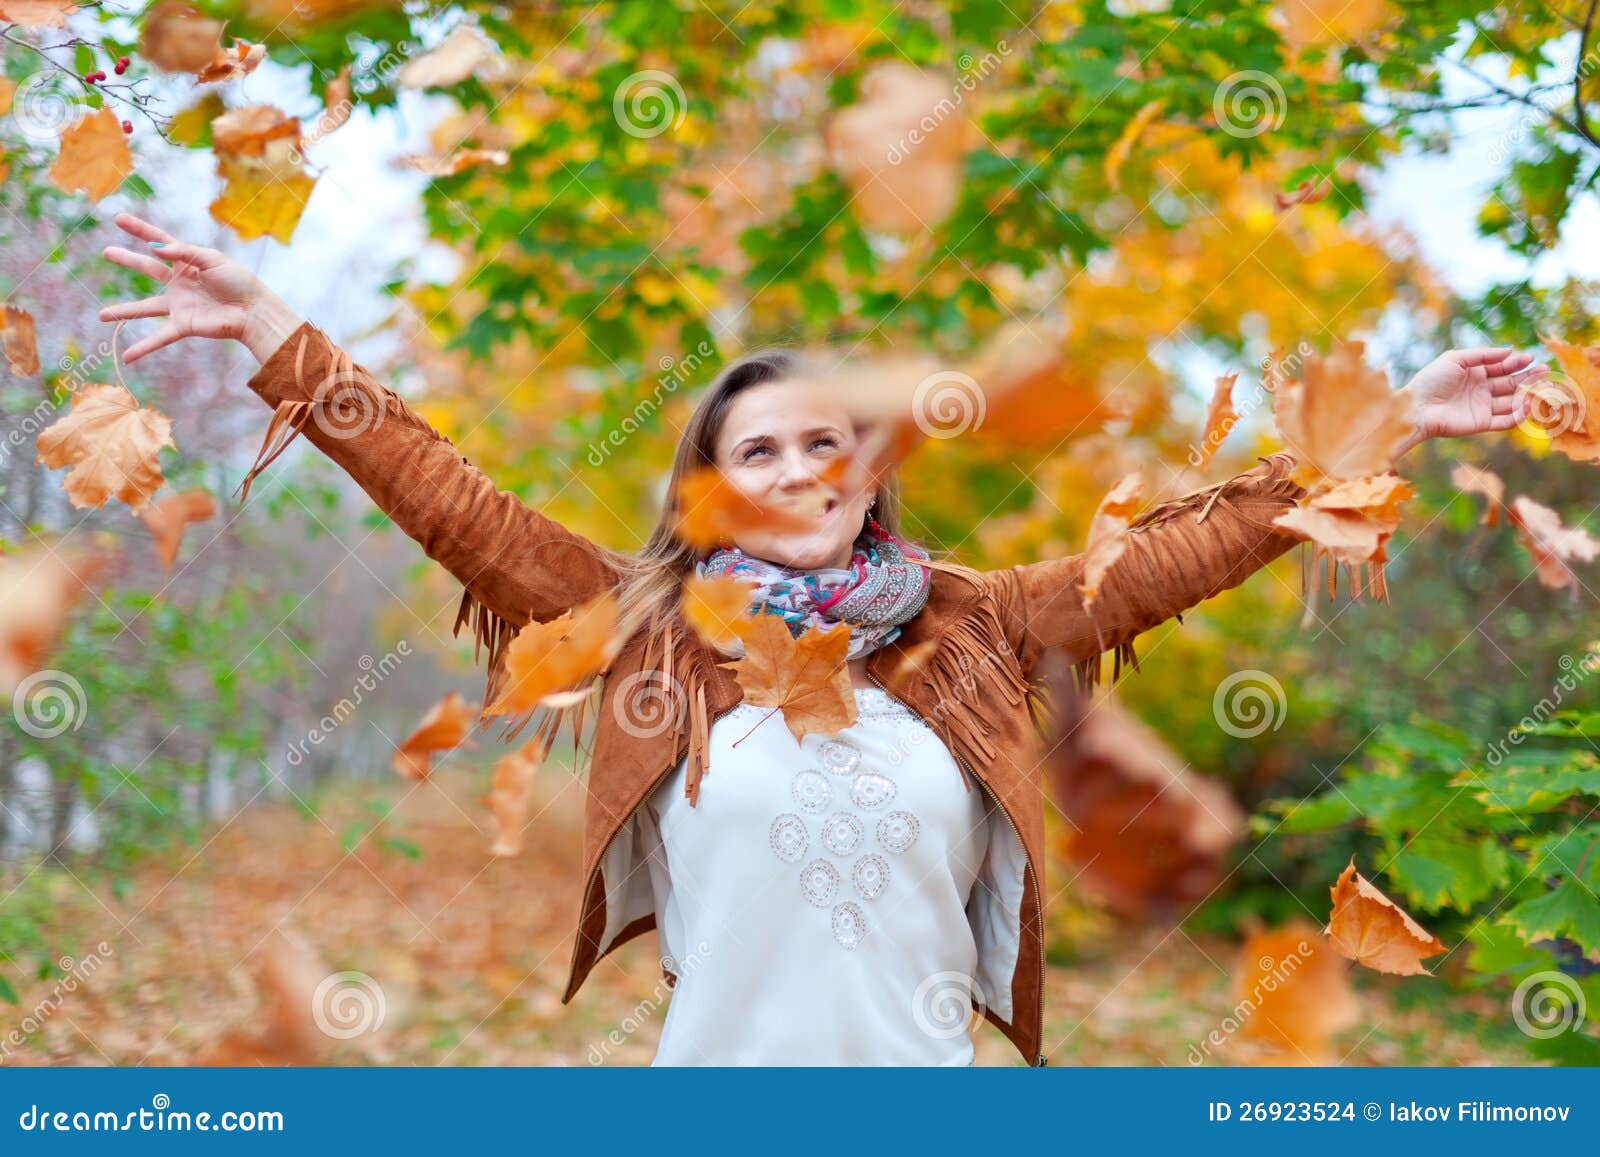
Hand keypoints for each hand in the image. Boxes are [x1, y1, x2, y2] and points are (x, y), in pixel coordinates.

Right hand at [98, 213, 302, 364]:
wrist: (253, 310)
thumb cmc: (238, 282)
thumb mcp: (212, 259)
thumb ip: (184, 251)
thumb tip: (156, 248)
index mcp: (188, 262)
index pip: (159, 241)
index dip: (140, 230)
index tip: (119, 218)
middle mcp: (180, 283)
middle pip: (148, 268)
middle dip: (127, 259)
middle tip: (106, 252)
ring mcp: (179, 304)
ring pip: (146, 308)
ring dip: (124, 312)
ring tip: (102, 315)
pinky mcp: (183, 325)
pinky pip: (159, 337)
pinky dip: (143, 348)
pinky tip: (126, 356)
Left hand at [1395, 346, 1547, 455]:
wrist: (1417, 407)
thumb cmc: (1432, 380)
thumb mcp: (1455, 359)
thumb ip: (1483, 355)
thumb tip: (1509, 350)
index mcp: (1474, 373)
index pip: (1502, 367)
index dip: (1516, 362)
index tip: (1530, 358)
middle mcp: (1481, 390)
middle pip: (1511, 383)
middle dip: (1529, 377)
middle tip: (1545, 370)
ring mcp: (1482, 407)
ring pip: (1512, 401)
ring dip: (1527, 395)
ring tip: (1540, 386)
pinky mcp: (1481, 423)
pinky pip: (1505, 420)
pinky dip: (1517, 415)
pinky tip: (1526, 405)